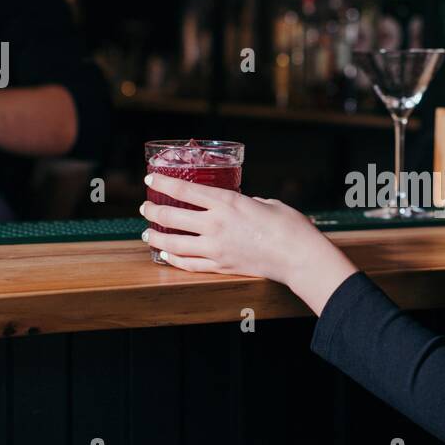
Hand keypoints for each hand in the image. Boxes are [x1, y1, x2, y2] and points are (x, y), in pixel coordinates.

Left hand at [141, 172, 358, 313]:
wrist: (299, 257)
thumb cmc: (290, 226)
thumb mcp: (267, 203)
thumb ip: (247, 202)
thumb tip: (242, 204)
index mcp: (227, 202)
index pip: (184, 189)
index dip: (162, 182)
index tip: (150, 179)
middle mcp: (216, 224)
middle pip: (171, 216)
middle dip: (153, 211)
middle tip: (145, 208)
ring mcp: (216, 248)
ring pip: (174, 244)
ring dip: (156, 238)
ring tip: (148, 235)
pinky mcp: (222, 266)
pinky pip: (190, 264)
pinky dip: (174, 260)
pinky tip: (166, 256)